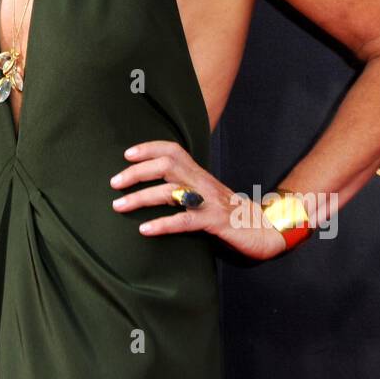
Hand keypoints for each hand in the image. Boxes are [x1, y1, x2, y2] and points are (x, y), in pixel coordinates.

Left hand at [110, 140, 287, 260]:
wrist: (265, 230)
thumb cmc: (229, 213)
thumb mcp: (205, 194)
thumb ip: (184, 186)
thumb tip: (151, 185)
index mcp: (199, 174)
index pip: (173, 150)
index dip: (149, 148)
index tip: (127, 155)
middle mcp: (202, 183)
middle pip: (166, 165)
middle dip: (136, 172)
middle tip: (114, 183)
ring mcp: (209, 201)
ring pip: (170, 192)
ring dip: (140, 198)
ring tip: (118, 206)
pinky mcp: (216, 222)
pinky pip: (185, 221)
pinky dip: (162, 224)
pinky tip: (144, 229)